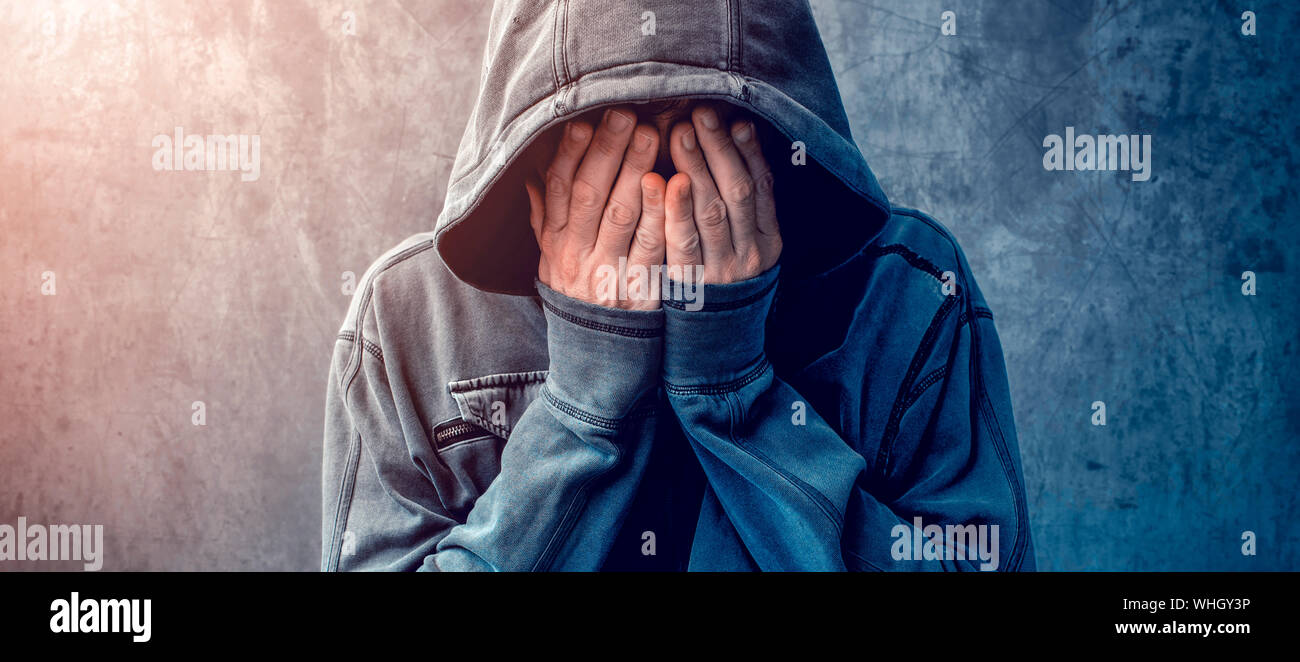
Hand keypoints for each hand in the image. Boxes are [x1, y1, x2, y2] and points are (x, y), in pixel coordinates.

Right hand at [524, 107, 666, 309]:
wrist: (596, 355)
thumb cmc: (579, 294)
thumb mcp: (552, 259)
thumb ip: (544, 216)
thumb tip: (532, 173)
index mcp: (555, 241)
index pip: (558, 189)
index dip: (569, 154)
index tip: (582, 120)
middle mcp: (576, 255)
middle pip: (589, 194)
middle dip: (607, 150)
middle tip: (625, 114)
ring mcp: (607, 272)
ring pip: (620, 214)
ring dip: (635, 171)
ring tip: (652, 134)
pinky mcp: (639, 289)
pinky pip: (651, 246)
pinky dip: (661, 213)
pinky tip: (672, 184)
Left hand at [665, 104, 781, 284]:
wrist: (716, 345)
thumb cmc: (725, 282)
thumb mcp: (745, 248)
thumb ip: (743, 209)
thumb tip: (734, 145)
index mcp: (769, 240)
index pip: (763, 187)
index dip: (749, 152)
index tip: (734, 120)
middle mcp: (751, 253)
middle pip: (738, 192)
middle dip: (719, 150)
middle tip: (701, 114)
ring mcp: (722, 269)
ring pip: (713, 210)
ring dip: (697, 168)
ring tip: (681, 133)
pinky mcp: (691, 284)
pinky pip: (683, 242)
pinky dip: (673, 209)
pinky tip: (663, 180)